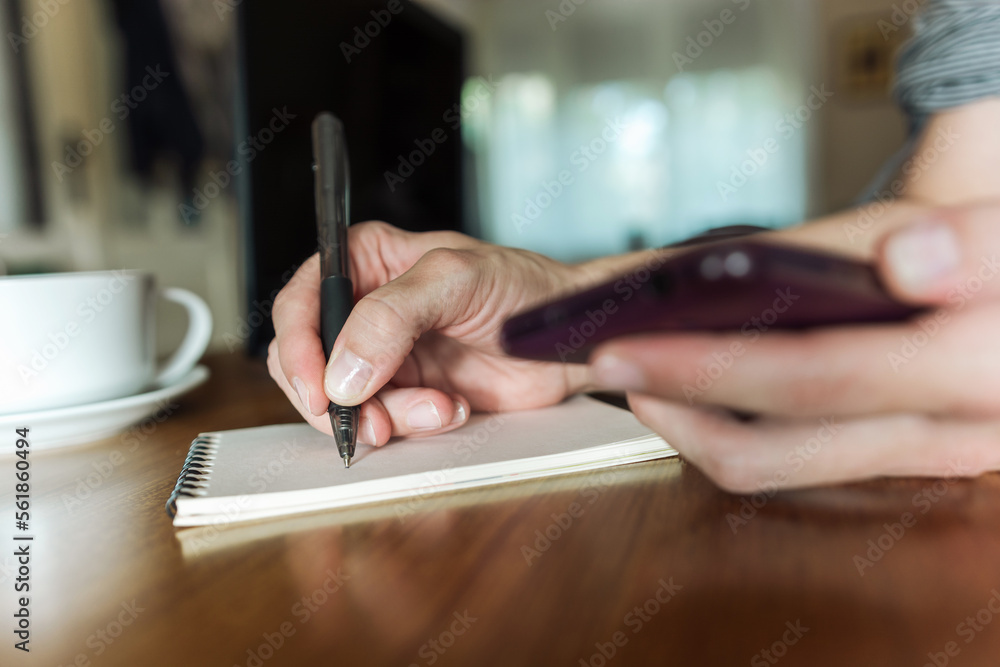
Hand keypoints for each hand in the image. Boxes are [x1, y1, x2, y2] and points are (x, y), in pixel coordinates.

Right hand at [268, 221, 593, 445]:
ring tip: (439, 405)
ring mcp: (383, 354)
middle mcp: (366, 308)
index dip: (298, 349)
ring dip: (388, 415)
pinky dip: (412, 425)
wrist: (567, 339)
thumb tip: (342, 371)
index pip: (301, 303)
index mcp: (366, 261)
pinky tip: (451, 408)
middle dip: (340, 399)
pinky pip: (382, 421)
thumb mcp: (457, 280)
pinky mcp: (407, 392)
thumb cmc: (525, 288)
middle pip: (309, 362)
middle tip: (377, 417)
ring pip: (343, 402)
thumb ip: (392, 316)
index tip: (319, 390)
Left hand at [588, 204, 999, 491]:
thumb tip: (906, 261)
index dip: (714, 367)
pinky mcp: (894, 459)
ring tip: (640, 376)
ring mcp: (917, 459)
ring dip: (693, 426)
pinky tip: (695, 390)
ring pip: (777, 469)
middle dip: (678, 404)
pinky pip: (795, 462)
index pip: (819, 379)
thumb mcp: (998, 231)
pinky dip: (731, 430)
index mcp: (973, 373)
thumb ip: (968, 244)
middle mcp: (946, 437)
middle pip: (777, 447)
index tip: (627, 346)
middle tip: (608, 360)